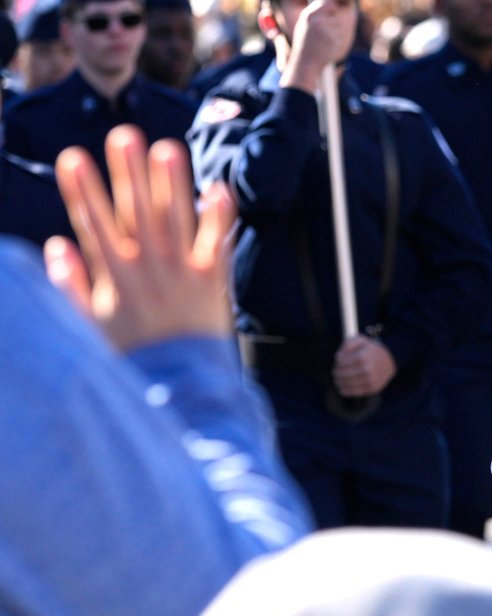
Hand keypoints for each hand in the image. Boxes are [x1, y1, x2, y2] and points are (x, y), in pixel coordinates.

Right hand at [47, 125, 234, 351]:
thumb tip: (55, 247)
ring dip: (171, 182)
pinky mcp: (212, 279)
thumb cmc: (135, 357)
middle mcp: (147, 269)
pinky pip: (215, 241)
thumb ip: (71, 287)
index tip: (73, 158)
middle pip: (135, 211)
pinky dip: (218, 216)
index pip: (94, 224)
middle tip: (123, 135)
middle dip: (128, 172)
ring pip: (174, 218)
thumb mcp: (90, 327)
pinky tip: (218, 187)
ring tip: (167, 147)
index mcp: (113, 277)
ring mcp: (181, 272)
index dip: (83, 190)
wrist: (181, 387)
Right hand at [280, 0, 356, 92]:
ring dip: (336, 34)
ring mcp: (326, 30)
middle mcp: (318, 21)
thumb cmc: (304, 45)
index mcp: (309, 16)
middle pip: (337, 16)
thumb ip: (316, 14)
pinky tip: (327, 48)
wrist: (305, 63)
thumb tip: (331, 4)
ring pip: (340, 27)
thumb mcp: (304, 26)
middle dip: (334, 23)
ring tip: (324, 42)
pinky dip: (337, 43)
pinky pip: (341, 37)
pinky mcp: (334, 40)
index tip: (334, 10)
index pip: (330, 3)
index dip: (333, 7)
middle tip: (323, 34)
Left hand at [332, 335, 395, 396]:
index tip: (338, 360)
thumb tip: (338, 356)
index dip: (336, 361)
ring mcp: (369, 381)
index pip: (340, 362)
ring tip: (338, 378)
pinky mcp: (371, 389)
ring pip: (345, 384)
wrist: (391, 360)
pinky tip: (342, 385)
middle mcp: (366, 370)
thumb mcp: (361, 340)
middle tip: (336, 370)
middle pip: (341, 374)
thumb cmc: (372, 349)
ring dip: (338, 381)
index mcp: (362, 357)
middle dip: (336, 372)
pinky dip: (344, 389)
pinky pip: (352, 392)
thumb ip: (347, 344)